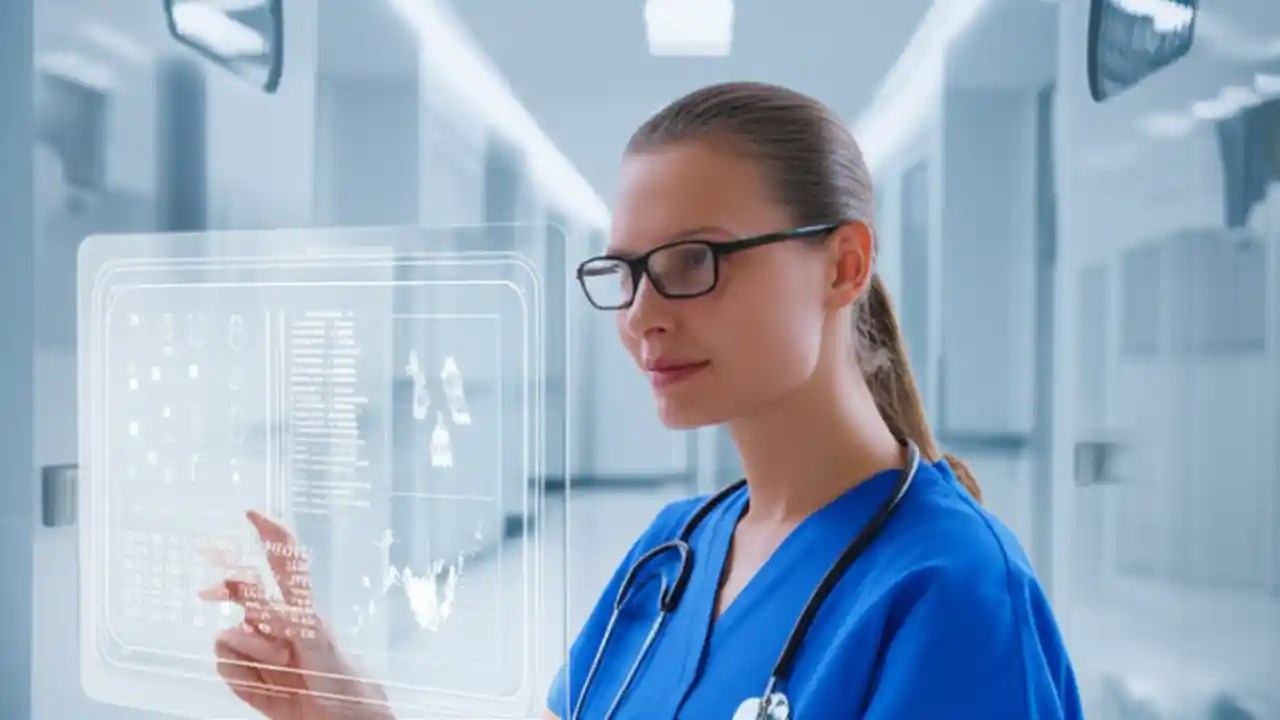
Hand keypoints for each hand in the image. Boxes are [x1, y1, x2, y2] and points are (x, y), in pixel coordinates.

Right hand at [199, 510, 394, 719]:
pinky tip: (267, 685)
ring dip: (252, 653)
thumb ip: (284, 614)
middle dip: (226, 590)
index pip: (284, 561)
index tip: (251, 513)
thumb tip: (249, 598)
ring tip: (282, 668)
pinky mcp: (247, 672)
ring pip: (229, 634)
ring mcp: (259, 645)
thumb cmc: (338, 674)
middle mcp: (276, 620)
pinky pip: (224, 662)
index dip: (270, 534)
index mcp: (300, 604)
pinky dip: (243, 677)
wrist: (338, 717)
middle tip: (206, 594)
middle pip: (242, 591)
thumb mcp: (315, 638)